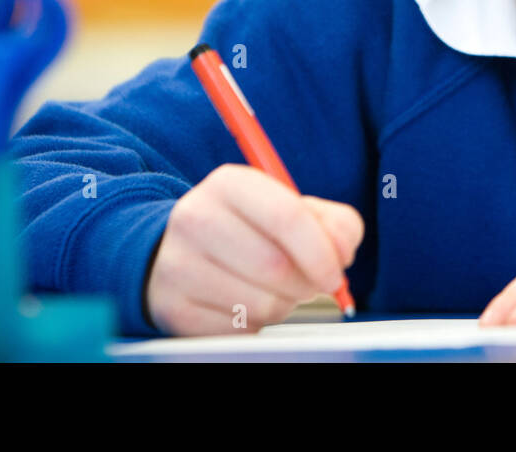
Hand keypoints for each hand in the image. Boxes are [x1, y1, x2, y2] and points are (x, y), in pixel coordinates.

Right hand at [145, 164, 363, 335]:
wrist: (181, 251)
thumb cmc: (251, 229)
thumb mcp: (292, 208)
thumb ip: (334, 224)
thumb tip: (342, 252)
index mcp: (229, 183)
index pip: (286, 217)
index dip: (321, 252)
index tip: (336, 274)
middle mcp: (196, 217)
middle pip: (274, 266)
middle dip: (305, 284)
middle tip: (309, 284)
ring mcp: (178, 264)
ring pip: (260, 304)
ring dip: (283, 306)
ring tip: (274, 289)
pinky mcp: (173, 307)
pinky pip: (237, 331)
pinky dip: (255, 324)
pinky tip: (246, 303)